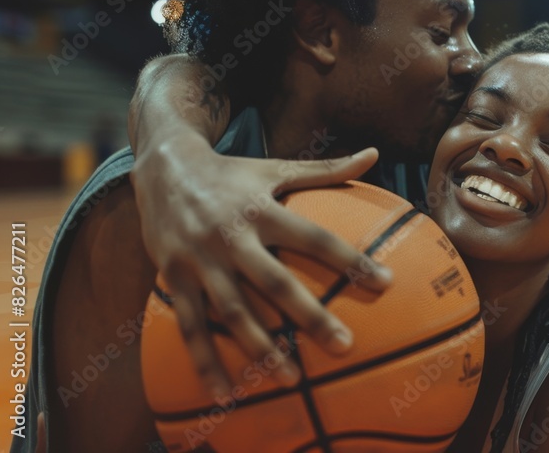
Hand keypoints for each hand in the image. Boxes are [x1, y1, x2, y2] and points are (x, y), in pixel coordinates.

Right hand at [130, 134, 391, 396]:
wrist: (163, 166)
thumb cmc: (233, 172)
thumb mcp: (277, 168)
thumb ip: (327, 170)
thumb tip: (374, 156)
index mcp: (261, 209)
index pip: (314, 237)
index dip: (349, 260)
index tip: (385, 282)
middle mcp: (230, 235)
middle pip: (274, 282)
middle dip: (309, 316)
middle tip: (344, 346)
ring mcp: (199, 260)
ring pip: (232, 311)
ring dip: (261, 348)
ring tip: (292, 380)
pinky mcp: (172, 278)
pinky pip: (190, 326)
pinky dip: (205, 361)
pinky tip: (225, 393)